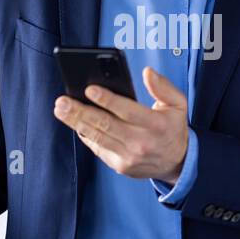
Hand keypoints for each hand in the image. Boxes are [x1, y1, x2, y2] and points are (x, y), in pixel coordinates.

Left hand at [53, 66, 187, 181]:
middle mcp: (141, 143)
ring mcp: (129, 157)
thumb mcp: (178, 104)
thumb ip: (163, 86)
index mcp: (156, 125)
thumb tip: (147, 72)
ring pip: (97, 137)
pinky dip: (85, 135)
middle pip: (106, 125)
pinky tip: (74, 122)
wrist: (177, 162)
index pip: (127, 110)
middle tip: (62, 101)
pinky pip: (98, 148)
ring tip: (61, 110)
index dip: (107, 100)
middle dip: (81, 112)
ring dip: (76, 123)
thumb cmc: (172, 127)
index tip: (89, 89)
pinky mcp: (120, 165)